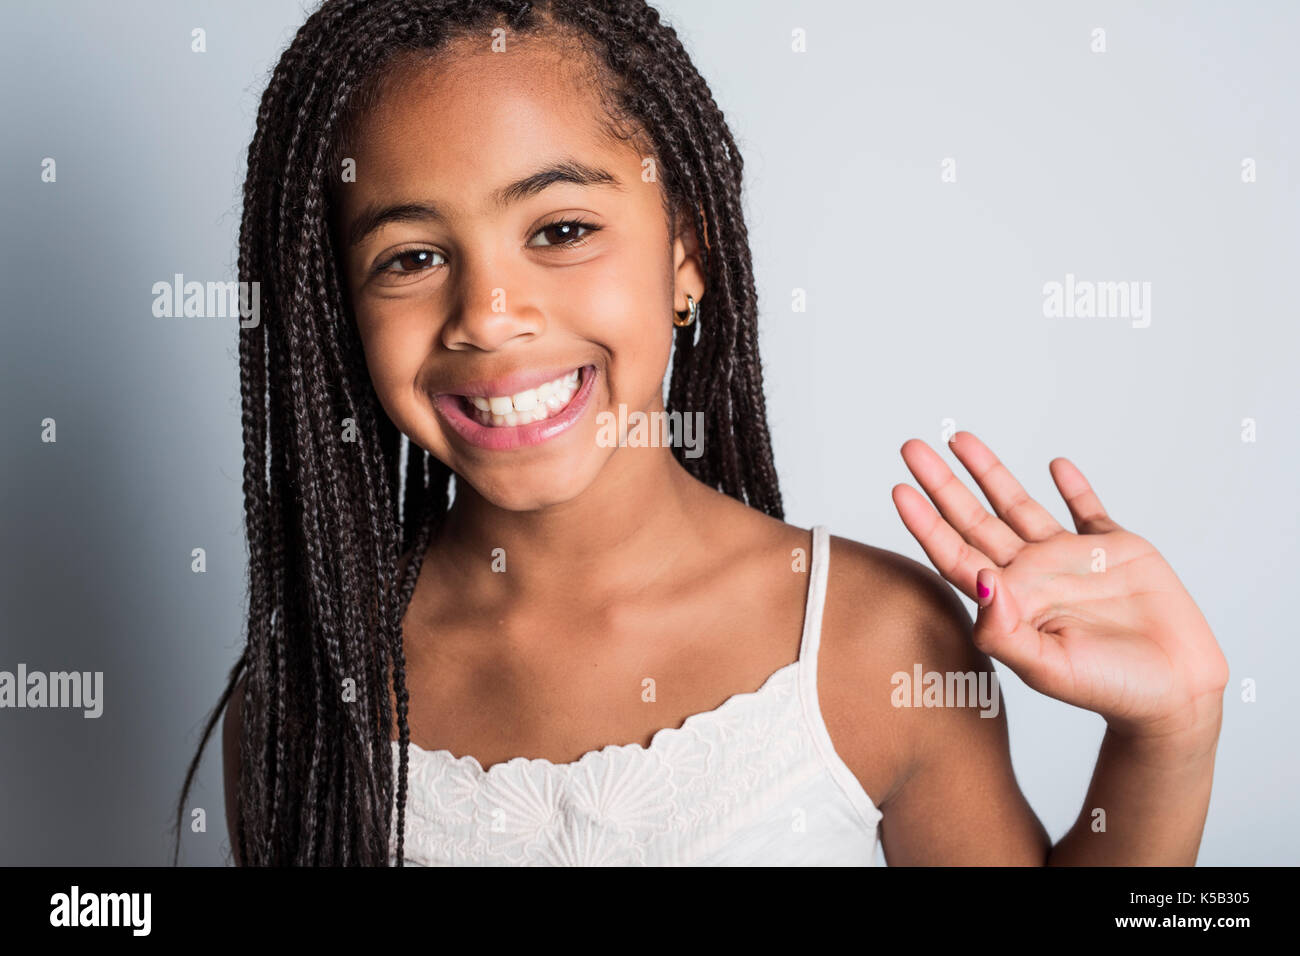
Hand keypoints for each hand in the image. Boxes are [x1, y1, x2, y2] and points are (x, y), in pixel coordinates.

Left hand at [891, 431, 1228, 745]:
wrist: (1175, 692)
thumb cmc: (1110, 690)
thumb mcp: (1050, 668)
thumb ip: (1007, 632)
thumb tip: (982, 582)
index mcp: (1011, 601)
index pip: (955, 554)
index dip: (925, 523)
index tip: (899, 488)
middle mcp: (1033, 574)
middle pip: (974, 520)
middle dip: (943, 483)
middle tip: (912, 447)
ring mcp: (1071, 559)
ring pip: (1019, 505)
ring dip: (990, 471)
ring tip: (960, 437)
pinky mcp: (1116, 549)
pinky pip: (1087, 509)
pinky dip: (1072, 486)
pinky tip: (1054, 464)